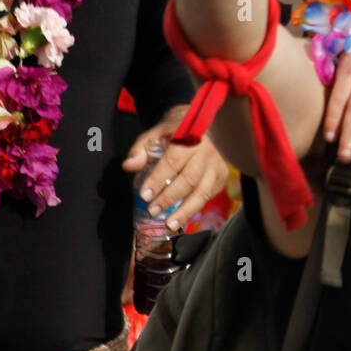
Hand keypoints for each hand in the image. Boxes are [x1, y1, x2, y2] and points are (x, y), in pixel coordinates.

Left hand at [122, 105, 231, 231]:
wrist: (203, 125)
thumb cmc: (175, 132)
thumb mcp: (155, 134)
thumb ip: (140, 149)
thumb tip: (128, 166)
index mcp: (189, 138)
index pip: (172, 162)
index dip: (158, 179)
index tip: (144, 195)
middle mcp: (207, 152)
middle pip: (189, 180)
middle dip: (169, 198)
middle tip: (153, 210)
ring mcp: (217, 165)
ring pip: (203, 192)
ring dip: (185, 210)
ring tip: (170, 224)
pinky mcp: (222, 176)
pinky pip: (209, 195)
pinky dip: (195, 208)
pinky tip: (182, 217)